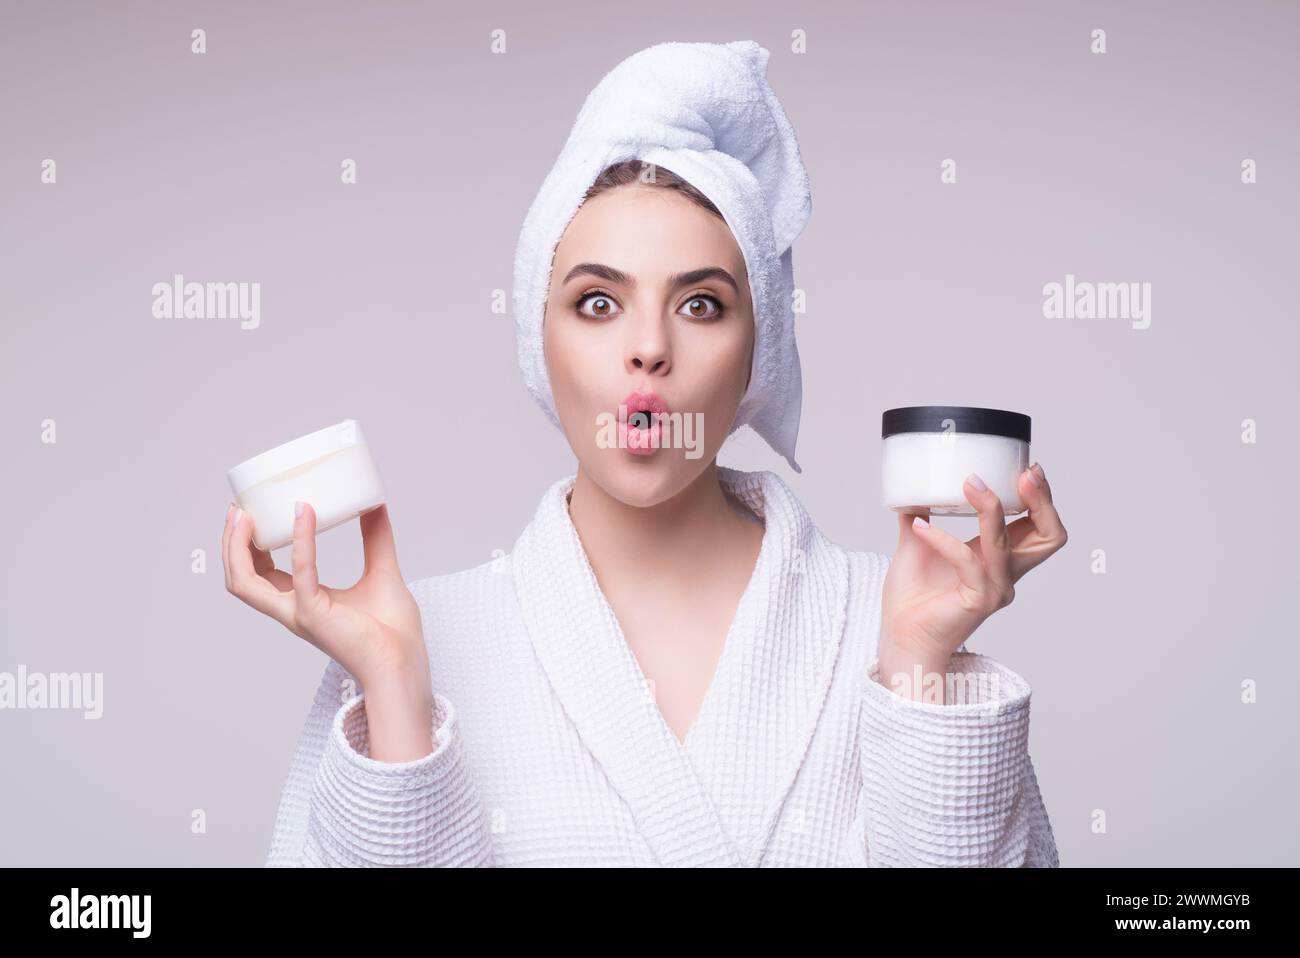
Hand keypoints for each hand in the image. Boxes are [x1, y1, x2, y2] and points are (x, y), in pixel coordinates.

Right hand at [222, 500, 432, 759]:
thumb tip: (375, 503)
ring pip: (246, 583)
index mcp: (302, 602)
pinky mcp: (316, 614)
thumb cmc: (394, 630)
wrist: (405, 664)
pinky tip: (305, 512)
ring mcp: (299, 613)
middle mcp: (292, 610)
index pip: (259, 574)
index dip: (246, 545)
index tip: (249, 512)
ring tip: (245, 513)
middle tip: (238, 508)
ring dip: (238, 547)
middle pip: (240, 578)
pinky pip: (301, 573)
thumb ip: (376, 538)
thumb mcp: (382, 570)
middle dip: (230, 544)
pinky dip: (301, 541)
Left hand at [878, 463, 1066, 698]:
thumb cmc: (912, 597)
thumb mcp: (918, 545)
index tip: (1028, 468)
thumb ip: (921, 517)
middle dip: (1042, 501)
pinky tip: (921, 527)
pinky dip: (944, 539)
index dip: (1042, 497)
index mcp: (1000, 558)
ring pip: (1007, 543)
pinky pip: (968, 561)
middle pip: (1050, 536)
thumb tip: (912, 488)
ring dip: (989, 508)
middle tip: (1023, 474)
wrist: (899, 636)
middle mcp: (1006, 574)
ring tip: (969, 482)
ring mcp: (995, 589)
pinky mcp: (977, 600)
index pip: (1041, 525)